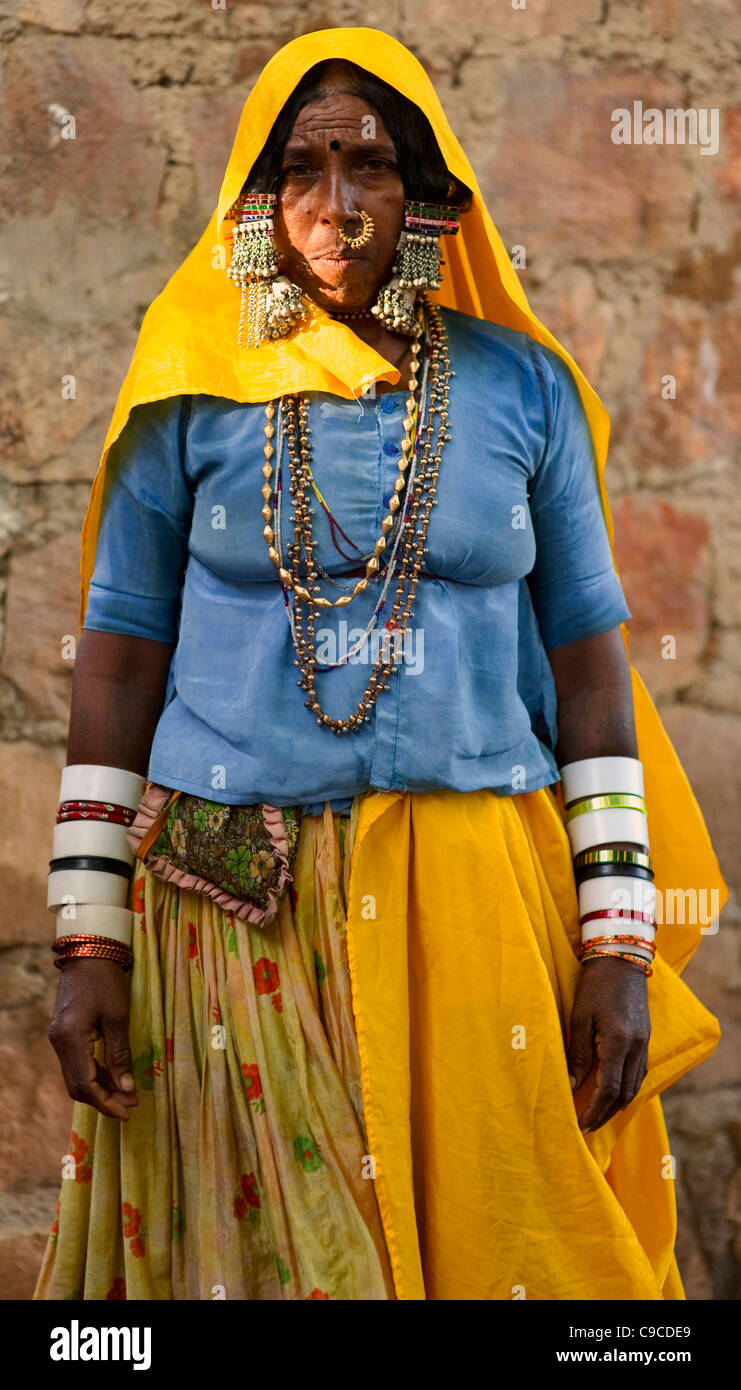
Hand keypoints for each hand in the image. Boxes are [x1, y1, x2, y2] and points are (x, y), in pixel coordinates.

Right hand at [48, 956, 138, 1121]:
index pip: (85, 1086)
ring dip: (100, 1088)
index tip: (127, 1112)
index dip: (106, 1103)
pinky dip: (95, 1073)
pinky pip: (77, 1063)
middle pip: (77, 1086)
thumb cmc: (106, 980)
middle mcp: (59, 1043)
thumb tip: (126, 1089)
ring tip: (127, 1094)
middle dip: (103, 1100)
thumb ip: (120, 1054)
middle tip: (130, 1106)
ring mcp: (59, 1038)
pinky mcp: (64, 1033)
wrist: (89, 951)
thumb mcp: (119, 1017)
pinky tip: (115, 1076)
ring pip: (76, 1076)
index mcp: (71, 1039)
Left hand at [566, 955, 650, 1133]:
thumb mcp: (579, 1017)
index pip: (609, 1088)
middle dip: (606, 1113)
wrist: (621, 959)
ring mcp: (645, 1043)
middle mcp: (636, 1046)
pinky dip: (627, 1089)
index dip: (596, 1110)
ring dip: (618, 1104)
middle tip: (587, 1126)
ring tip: (598, 1115)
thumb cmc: (594, 985)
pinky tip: (614, 1093)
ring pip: (635, 1085)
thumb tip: (571, 1085)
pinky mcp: (646, 1038)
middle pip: (625, 1093)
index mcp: (618, 1041)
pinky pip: (639, 1073)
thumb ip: (578, 1053)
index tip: (582, 1124)